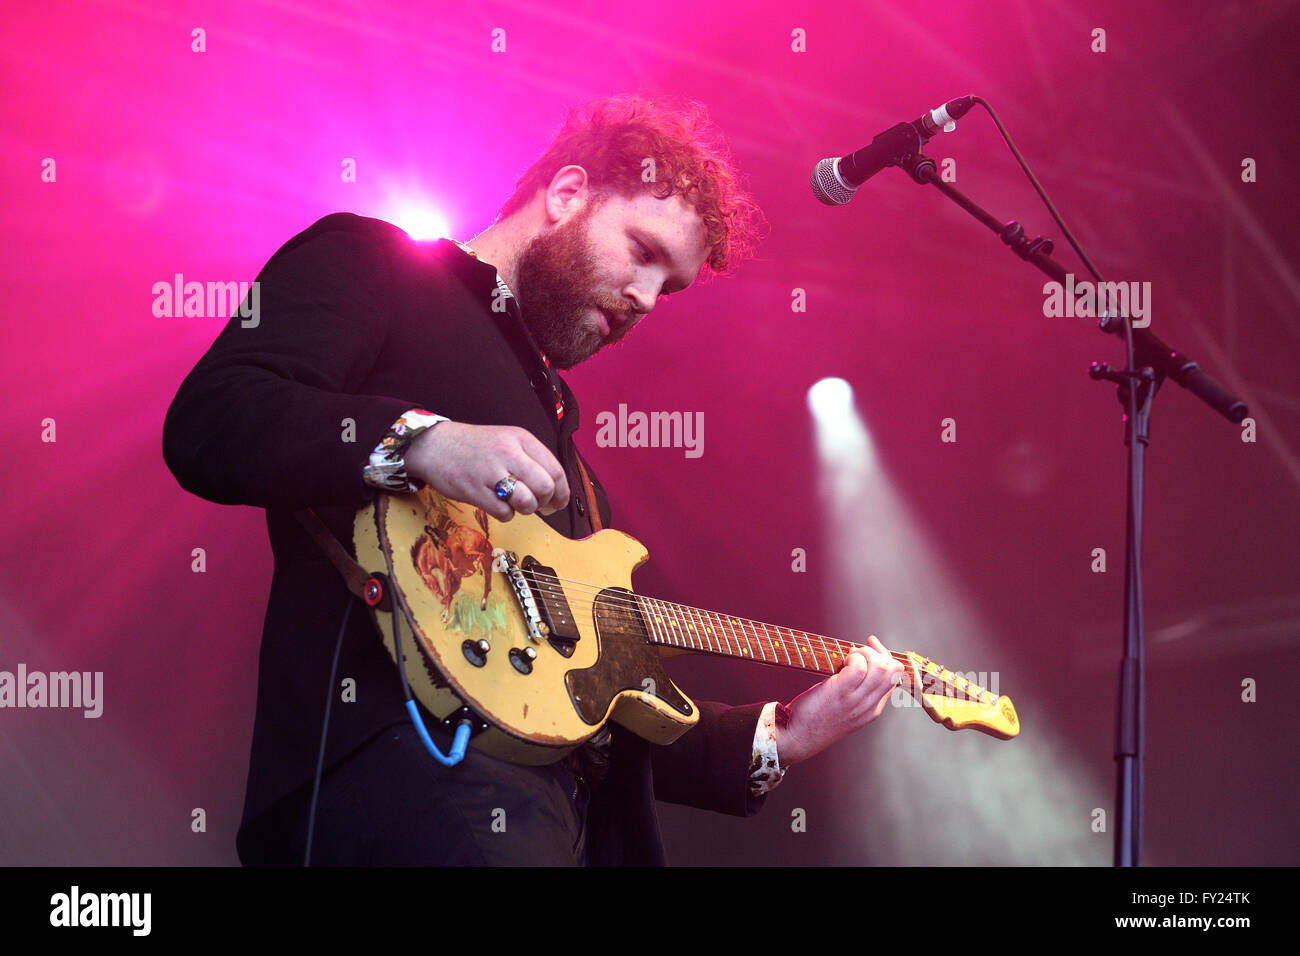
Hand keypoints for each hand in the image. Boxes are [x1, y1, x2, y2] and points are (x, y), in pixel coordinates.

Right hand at [404, 421, 570, 521]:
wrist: (434, 445)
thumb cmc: (474, 446)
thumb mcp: (507, 440)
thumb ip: (531, 459)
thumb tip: (554, 489)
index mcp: (521, 439)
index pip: (556, 470)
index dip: (562, 492)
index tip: (559, 502)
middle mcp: (509, 453)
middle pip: (545, 487)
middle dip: (547, 503)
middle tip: (540, 507)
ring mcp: (491, 472)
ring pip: (527, 502)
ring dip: (525, 509)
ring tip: (515, 503)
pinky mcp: (475, 491)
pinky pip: (504, 513)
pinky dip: (506, 514)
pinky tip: (497, 503)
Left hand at [777, 635, 903, 765]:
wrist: (797, 738)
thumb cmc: (815, 719)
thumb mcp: (843, 709)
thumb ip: (855, 691)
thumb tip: (859, 661)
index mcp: (872, 710)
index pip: (893, 678)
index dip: (885, 657)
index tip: (872, 645)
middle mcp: (869, 706)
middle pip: (893, 670)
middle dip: (877, 653)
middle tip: (855, 653)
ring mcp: (856, 701)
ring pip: (880, 667)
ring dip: (865, 653)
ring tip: (847, 658)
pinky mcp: (841, 694)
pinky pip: (859, 667)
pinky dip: (852, 658)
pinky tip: (840, 663)